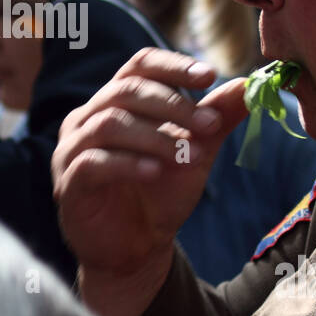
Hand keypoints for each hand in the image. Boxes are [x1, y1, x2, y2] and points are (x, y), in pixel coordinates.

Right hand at [52, 49, 247, 278]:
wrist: (136, 250)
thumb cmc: (160, 194)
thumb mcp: (196, 153)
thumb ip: (216, 119)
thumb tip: (247, 84)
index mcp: (115, 102)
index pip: (139, 65)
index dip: (173, 66)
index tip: (210, 77)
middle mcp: (88, 118)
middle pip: (126, 90)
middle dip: (173, 105)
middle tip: (210, 124)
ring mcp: (72, 149)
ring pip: (109, 123)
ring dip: (155, 136)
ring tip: (189, 155)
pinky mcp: (68, 183)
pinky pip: (93, 162)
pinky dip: (129, 164)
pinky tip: (156, 172)